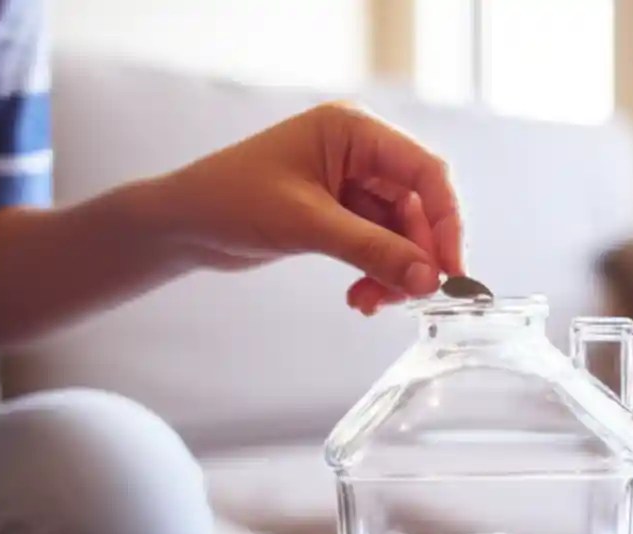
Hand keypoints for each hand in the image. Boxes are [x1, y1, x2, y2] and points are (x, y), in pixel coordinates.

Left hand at [156, 102, 463, 314]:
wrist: (181, 224)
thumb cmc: (231, 201)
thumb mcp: (307, 225)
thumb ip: (372, 250)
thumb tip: (429, 279)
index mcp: (354, 130)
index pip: (425, 171)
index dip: (446, 222)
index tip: (451, 270)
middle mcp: (359, 151)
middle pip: (417, 206)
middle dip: (416, 256)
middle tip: (412, 298)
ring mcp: (349, 182)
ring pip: (399, 233)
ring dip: (394, 272)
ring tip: (372, 305)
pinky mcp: (338, 212)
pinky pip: (377, 245)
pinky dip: (375, 273)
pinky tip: (360, 299)